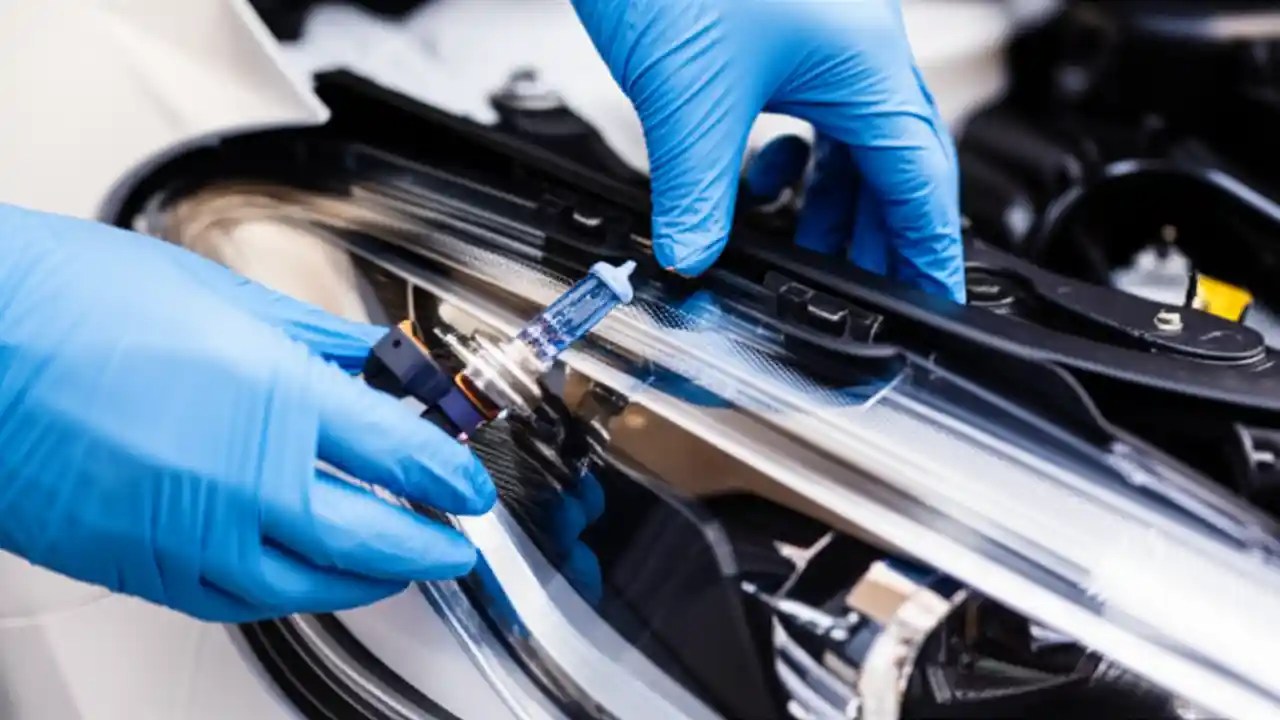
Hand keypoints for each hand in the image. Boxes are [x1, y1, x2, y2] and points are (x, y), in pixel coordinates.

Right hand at [0, 205, 495, 622]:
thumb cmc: (71, 302)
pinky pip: (235, 600)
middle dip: (428, 547)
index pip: (400, 453)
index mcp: (275, 399)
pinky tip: (303, 578)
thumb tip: (369, 359)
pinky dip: (286, 593)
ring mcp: (188, 534)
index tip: (468, 484)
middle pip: (370, 537)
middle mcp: (241, 480)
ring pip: (306, 584)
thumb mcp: (218, 296)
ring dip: (365, 580)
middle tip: (454, 546)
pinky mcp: (139, 564)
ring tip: (393, 567)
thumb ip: (310, 338)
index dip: (449, 475)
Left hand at [571, 0, 965, 301]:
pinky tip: (750, 173)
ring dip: (827, 199)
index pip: (919, 181)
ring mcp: (820, 33)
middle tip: (863, 291)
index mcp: (865, 66)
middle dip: (876, 234)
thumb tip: (694, 252)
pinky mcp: (777, 26)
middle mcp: (855, 48)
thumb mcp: (688, 97)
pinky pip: (804, 106)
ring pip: (847, 135)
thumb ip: (694, 190)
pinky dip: (783, 153)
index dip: (927, 252)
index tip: (936, 298)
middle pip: (891, 161)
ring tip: (799, 247)